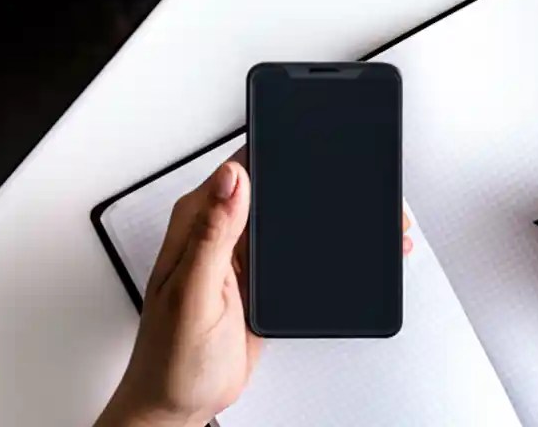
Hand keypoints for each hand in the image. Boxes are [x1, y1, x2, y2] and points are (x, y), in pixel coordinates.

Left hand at [98, 156, 415, 426]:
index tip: (311, 137)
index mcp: (198, 224)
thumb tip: (229, 179)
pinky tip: (348, 249)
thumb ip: (210, 234)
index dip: (275, 147)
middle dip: (316, 179)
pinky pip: (296, 249)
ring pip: (291, 216)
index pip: (240, 168)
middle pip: (275, 187)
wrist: (177, 404)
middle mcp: (220, 232)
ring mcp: (243, 255)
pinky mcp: (261, 279)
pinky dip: (323, 247)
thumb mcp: (192, 294)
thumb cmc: (169, 359)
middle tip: (359, 182)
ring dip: (324, 214)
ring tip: (369, 214)